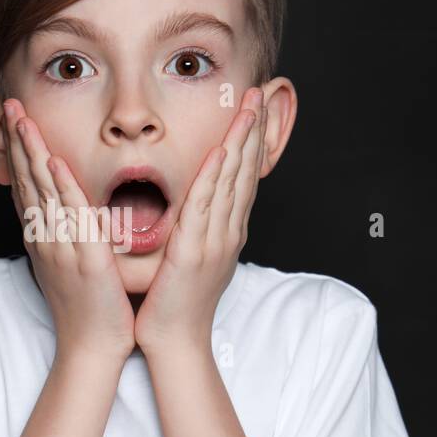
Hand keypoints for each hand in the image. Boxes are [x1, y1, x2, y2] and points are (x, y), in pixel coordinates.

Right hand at [3, 98, 136, 360]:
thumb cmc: (86, 308)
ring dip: (32, 153)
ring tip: (23, 120)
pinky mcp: (82, 257)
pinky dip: (62, 188)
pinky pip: (71, 216)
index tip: (12, 120)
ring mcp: (60, 246)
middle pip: (26, 181)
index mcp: (42, 238)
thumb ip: (63, 234)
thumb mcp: (67, 263)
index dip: (16, 151)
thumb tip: (58, 212)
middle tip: (9, 105)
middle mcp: (45, 238)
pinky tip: (55, 163)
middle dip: (18, 141)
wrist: (91, 346)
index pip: (24, 185)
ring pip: (42, 191)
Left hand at [134, 87, 266, 355]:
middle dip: (253, 130)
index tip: (254, 112)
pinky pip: (206, 205)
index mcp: (226, 233)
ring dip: (240, 141)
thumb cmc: (176, 304)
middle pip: (245, 171)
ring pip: (231, 181)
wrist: (176, 341)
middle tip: (260, 94)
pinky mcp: (195, 249)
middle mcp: (228, 231)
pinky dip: (214, 176)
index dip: (250, 142)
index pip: (243, 178)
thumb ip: (196, 232)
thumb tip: (195, 212)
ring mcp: (215, 239)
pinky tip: (221, 151)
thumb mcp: (191, 260)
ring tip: (249, 108)